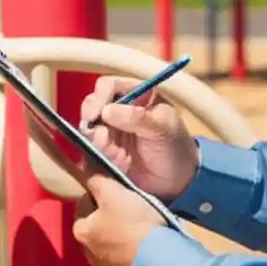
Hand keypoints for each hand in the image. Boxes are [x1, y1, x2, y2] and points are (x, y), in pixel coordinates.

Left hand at [72, 170, 165, 265]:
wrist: (158, 262)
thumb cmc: (133, 222)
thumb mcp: (114, 193)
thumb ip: (97, 180)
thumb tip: (88, 175)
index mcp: (81, 230)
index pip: (84, 204)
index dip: (101, 194)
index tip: (118, 192)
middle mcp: (88, 252)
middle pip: (98, 224)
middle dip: (111, 216)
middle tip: (133, 208)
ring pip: (112, 242)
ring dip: (122, 234)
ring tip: (143, 226)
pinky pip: (126, 257)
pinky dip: (133, 250)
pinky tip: (147, 244)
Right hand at [80, 75, 200, 200]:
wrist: (177, 179)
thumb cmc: (175, 146)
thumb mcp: (162, 128)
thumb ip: (137, 118)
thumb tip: (107, 111)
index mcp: (137, 94)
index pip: (109, 86)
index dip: (99, 97)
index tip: (95, 114)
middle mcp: (120, 109)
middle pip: (92, 106)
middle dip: (92, 121)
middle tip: (100, 136)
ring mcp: (111, 130)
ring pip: (89, 129)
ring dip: (96, 141)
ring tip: (114, 153)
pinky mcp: (106, 150)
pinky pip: (92, 149)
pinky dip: (99, 155)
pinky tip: (117, 162)